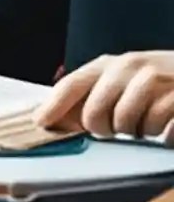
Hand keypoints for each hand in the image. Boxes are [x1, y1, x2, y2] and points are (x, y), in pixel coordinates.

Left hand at [34, 52, 173, 143]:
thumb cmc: (160, 82)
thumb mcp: (123, 81)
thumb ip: (91, 94)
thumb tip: (49, 117)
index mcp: (113, 64)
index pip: (73, 84)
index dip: (53, 106)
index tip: (41, 123)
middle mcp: (133, 68)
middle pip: (94, 113)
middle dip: (101, 129)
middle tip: (116, 128)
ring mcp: (160, 82)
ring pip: (127, 125)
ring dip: (137, 131)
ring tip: (148, 122)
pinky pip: (162, 133)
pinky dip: (165, 137)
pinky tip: (169, 128)